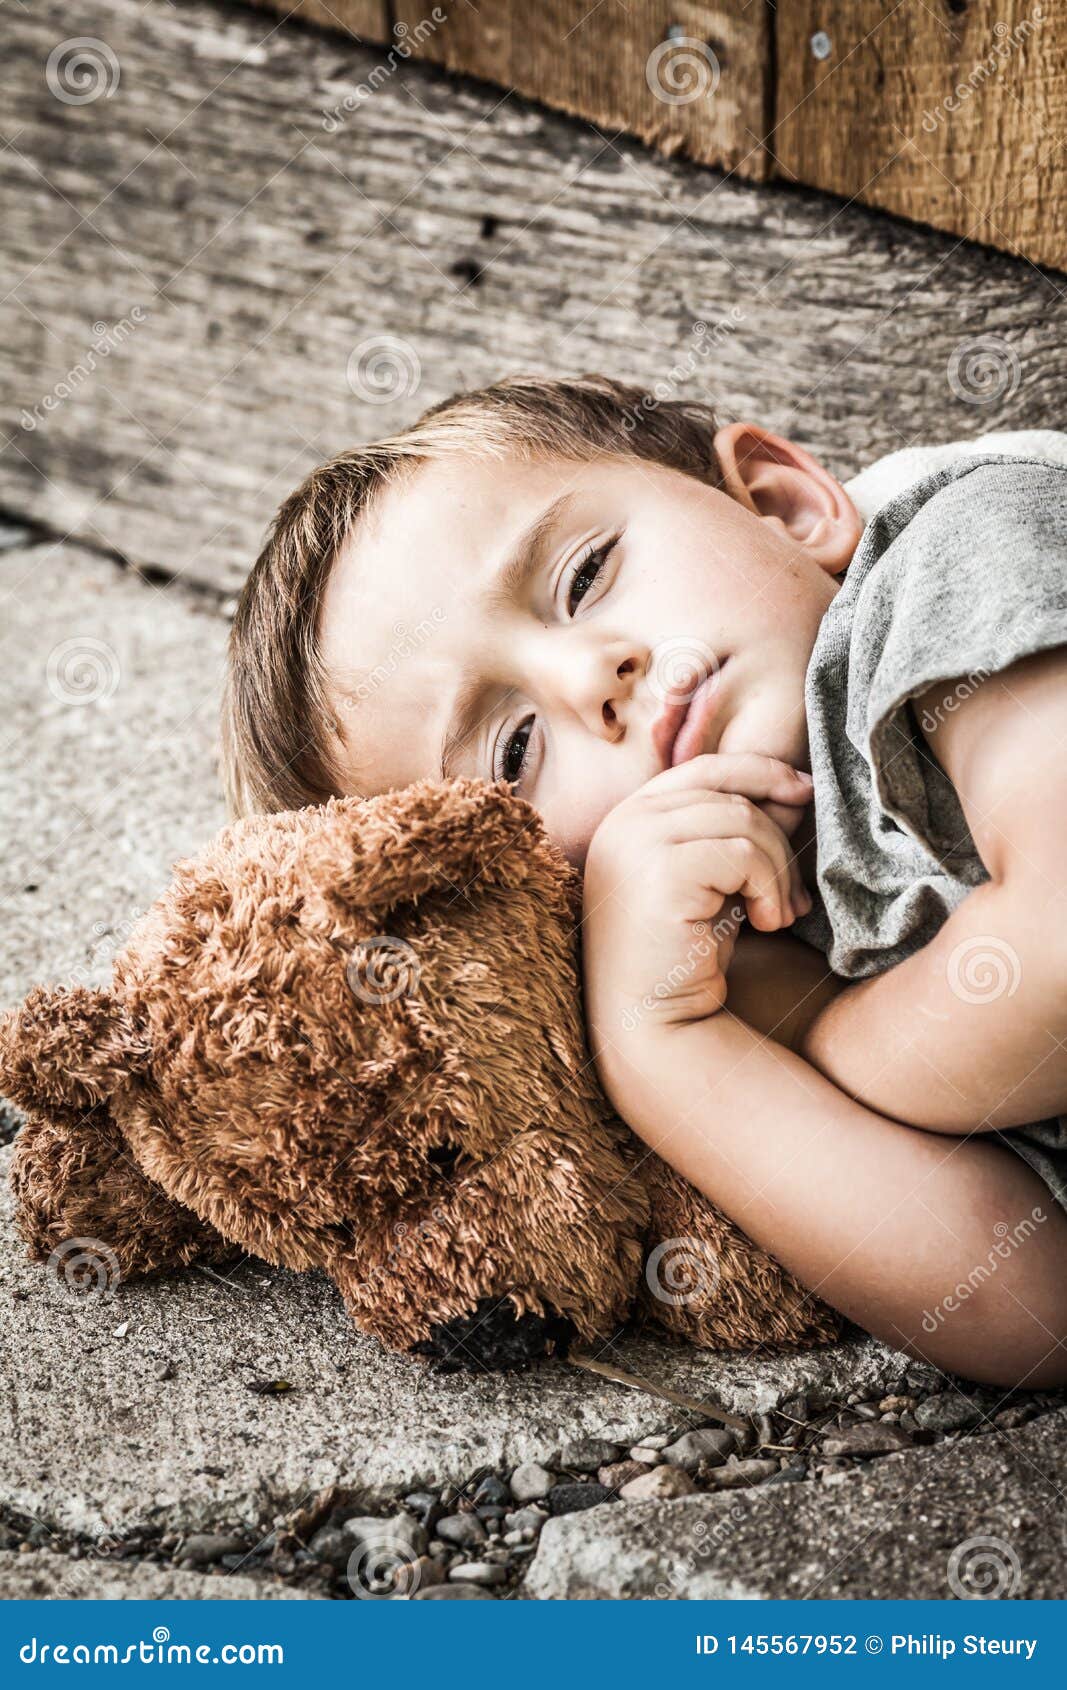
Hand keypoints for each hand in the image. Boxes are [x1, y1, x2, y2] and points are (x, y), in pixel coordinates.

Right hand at [581, 753, 813, 1042]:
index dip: (761, 771)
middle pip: (732, 794)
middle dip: (778, 841)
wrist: (652, 1023)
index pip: (706, 768)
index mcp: (630, 817)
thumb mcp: (714, 881)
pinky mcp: (660, 870)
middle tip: (794, 898)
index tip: (802, 791)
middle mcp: (625, 820)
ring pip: (743, 821)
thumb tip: (795, 790)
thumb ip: (739, 833)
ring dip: (777, 872)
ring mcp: (637, 841)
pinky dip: (769, 888)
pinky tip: (764, 926)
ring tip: (778, 917)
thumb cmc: (683, 957)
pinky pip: (742, 854)